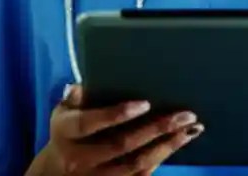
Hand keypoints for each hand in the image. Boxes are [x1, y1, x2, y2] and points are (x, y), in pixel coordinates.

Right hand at [27, 85, 203, 175]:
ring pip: (135, 164)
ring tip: (190, 128)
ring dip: (166, 146)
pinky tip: (179, 142)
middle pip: (121, 145)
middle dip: (156, 129)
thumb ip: (77, 95)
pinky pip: (140, 175)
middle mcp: (78, 158)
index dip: (116, 115)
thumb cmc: (69, 130)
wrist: (57, 171)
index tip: (145, 103)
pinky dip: (162, 158)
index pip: (89, 123)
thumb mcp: (64, 109)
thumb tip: (91, 82)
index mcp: (65, 132)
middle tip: (184, 114)